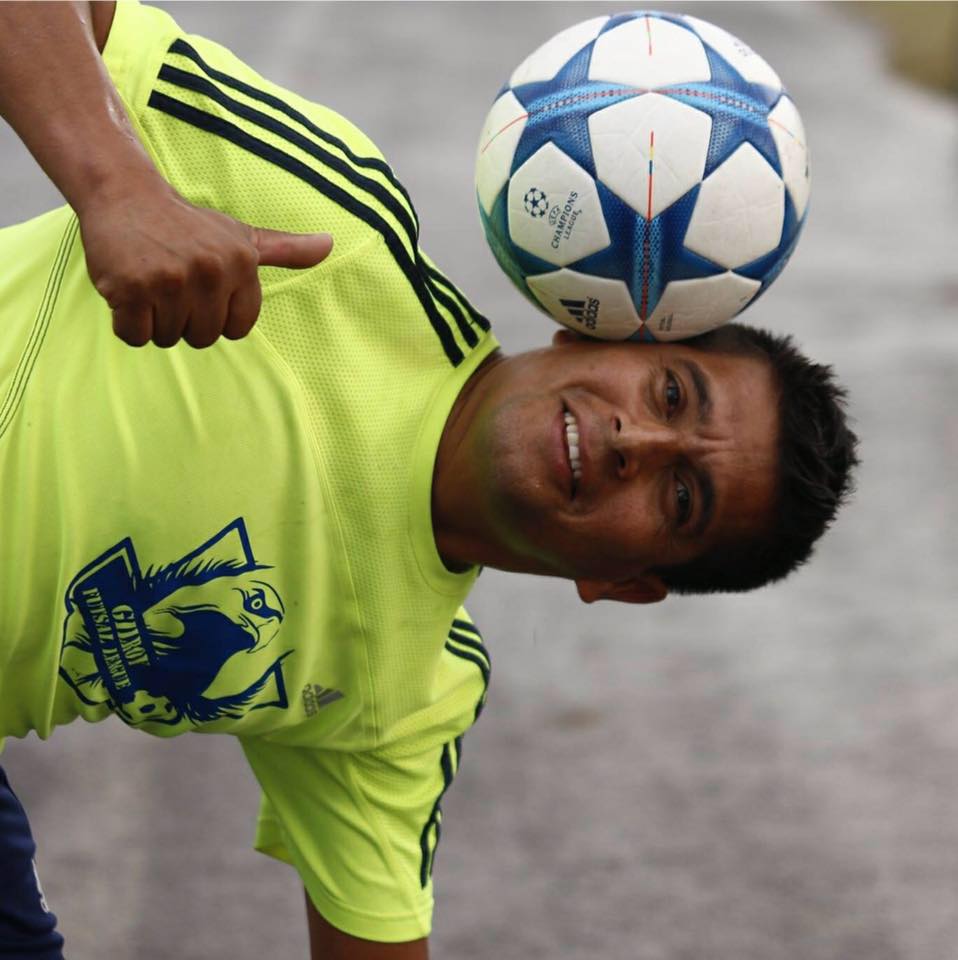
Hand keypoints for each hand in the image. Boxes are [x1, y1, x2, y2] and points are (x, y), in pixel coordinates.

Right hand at [78, 172, 332, 347]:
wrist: (124, 194)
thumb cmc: (188, 224)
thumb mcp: (242, 237)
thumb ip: (287, 249)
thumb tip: (330, 245)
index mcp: (242, 264)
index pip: (237, 330)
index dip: (215, 316)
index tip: (201, 286)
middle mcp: (211, 272)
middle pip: (203, 337)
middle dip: (183, 319)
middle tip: (171, 282)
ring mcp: (170, 281)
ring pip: (168, 338)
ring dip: (154, 319)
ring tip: (150, 281)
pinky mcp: (130, 290)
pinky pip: (135, 337)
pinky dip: (127, 322)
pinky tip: (127, 287)